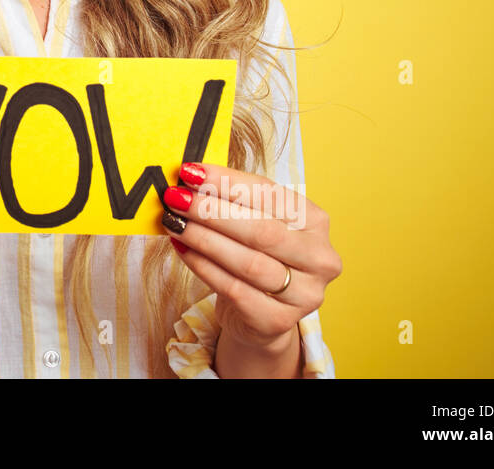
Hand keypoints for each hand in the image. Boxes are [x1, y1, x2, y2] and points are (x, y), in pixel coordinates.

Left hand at [161, 162, 341, 353]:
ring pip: (248, 262)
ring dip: (204, 239)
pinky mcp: (278, 321)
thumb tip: (191, 176)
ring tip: (174, 222)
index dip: (227, 182)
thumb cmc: (256, 255)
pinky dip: (203, 266)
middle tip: (176, 198)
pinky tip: (181, 248)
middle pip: (261, 230)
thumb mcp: (254, 222)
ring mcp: (304, 294)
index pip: (270, 195)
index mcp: (316, 222)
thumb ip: (232, 200)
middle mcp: (319, 258)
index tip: (191, 172)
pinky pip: (234, 289)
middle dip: (212, 211)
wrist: (259, 311)